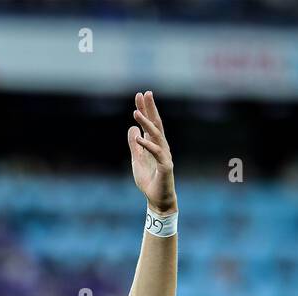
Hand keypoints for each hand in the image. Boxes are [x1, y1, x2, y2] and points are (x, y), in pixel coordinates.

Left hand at [128, 91, 175, 212]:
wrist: (157, 199)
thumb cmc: (149, 180)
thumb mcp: (137, 160)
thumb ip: (134, 145)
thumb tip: (132, 129)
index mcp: (154, 144)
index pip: (150, 123)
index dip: (145, 109)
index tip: (140, 95)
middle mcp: (161, 146)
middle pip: (156, 124)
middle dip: (150, 109)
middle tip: (146, 93)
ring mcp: (164, 155)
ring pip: (156, 136)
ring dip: (146, 124)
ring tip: (136, 113)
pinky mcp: (166, 166)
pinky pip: (156, 153)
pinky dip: (147, 145)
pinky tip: (138, 137)